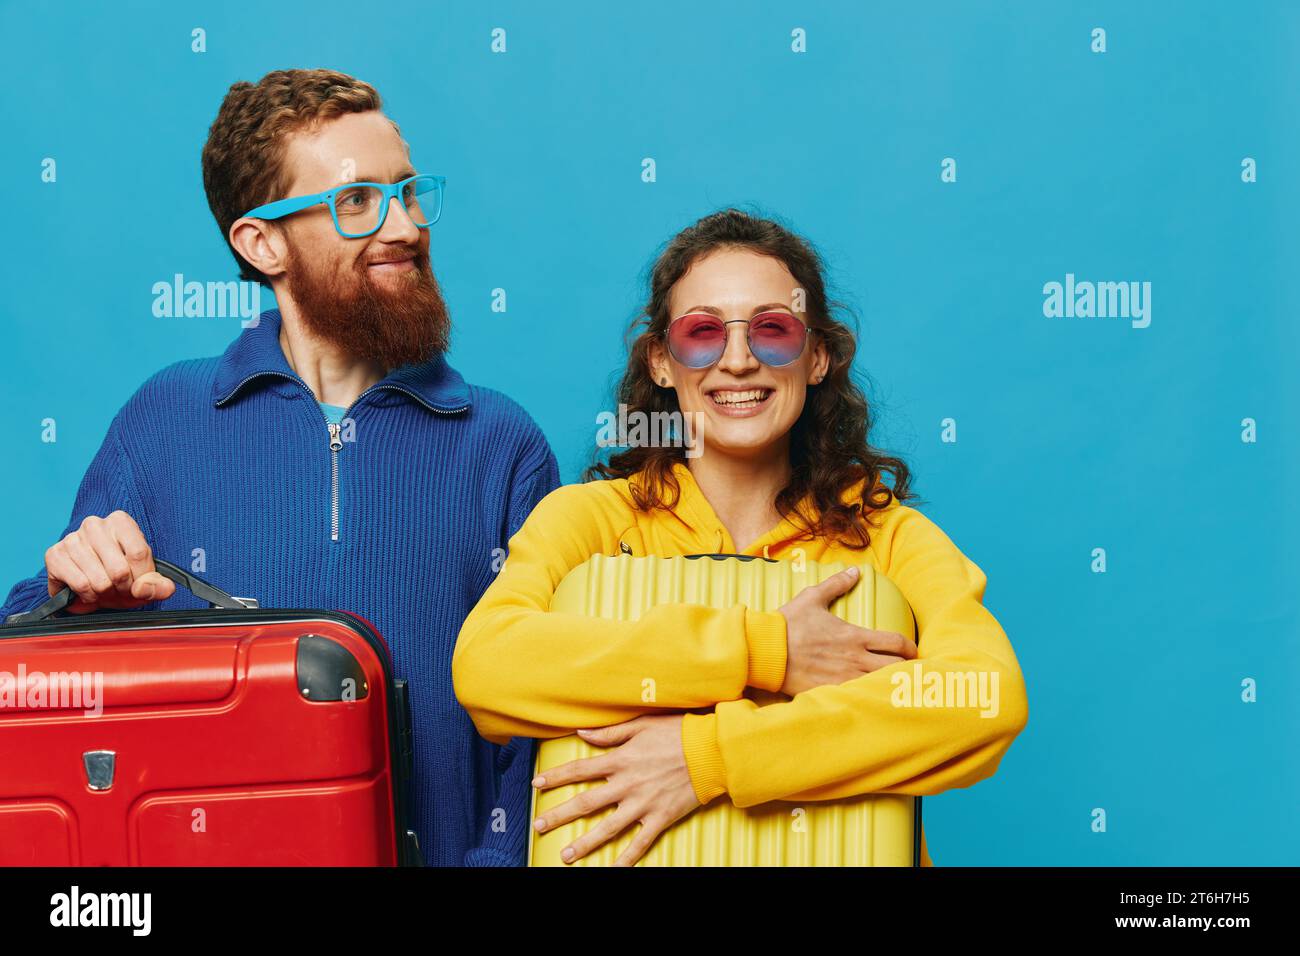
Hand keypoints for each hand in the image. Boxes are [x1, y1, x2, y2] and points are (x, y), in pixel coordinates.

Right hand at [44, 511, 174, 612]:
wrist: (85, 584)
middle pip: (119, 569)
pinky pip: (81, 585)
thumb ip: (159, 584)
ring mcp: (72, 538)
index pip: (139, 554)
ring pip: (99, 581)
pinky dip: (88, 596)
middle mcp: (94, 524)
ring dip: (105, 594)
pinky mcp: (54, 555)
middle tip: (119, 589)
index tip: (138, 585)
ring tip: (104, 590)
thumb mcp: (143, 579)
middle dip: (122, 589)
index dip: (141, 578)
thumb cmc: (117, 575)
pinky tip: (88, 591)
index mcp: (121, 522)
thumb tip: (166, 589)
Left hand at [532, 715, 700, 865]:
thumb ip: (610, 733)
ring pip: (607, 828)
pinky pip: (639, 843)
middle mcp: (627, 784)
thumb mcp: (641, 725)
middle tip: (538, 825)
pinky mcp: (660, 818)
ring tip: (566, 856)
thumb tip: (582, 733)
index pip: (579, 770)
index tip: (537, 784)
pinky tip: (612, 869)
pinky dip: (625, 859)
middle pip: (586, 802)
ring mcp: (643, 804)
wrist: (711, 752)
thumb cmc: (677, 734)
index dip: (556, 777)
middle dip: (559, 815)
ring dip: (584, 843)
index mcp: (621, 760)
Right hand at [777, 565, 916, 695]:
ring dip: (889, 684)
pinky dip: (868, 697)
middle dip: (906, 669)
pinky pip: (859, 698)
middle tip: (907, 670)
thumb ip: (836, 584)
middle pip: (896, 668)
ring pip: (881, 685)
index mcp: (855, 636)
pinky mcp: (832, 692)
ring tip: (893, 685)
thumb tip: (855, 571)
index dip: (910, 648)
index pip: (897, 643)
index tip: (911, 651)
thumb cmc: (789, 623)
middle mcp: (855, 658)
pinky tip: (869, 697)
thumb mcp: (812, 597)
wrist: (766, 650)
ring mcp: (845, 678)